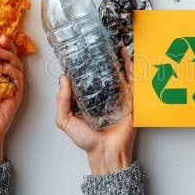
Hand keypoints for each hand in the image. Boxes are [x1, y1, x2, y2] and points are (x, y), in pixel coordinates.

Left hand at [56, 48, 134, 175]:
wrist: (106, 152)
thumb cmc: (87, 141)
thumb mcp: (65, 120)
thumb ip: (62, 100)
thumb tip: (63, 79)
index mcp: (88, 100)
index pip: (85, 78)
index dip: (82, 65)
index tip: (79, 52)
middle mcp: (103, 96)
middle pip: (102, 73)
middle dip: (100, 58)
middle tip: (96, 42)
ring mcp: (118, 97)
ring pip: (118, 73)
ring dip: (116, 58)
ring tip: (112, 44)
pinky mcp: (130, 100)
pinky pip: (132, 80)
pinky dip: (130, 67)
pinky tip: (126, 56)